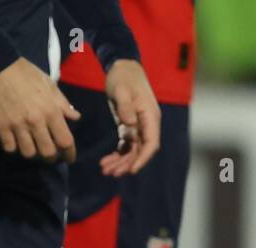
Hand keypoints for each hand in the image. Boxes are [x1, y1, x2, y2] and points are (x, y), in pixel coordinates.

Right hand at [0, 58, 79, 162]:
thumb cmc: (27, 74)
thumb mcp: (50, 85)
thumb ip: (62, 104)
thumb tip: (75, 117)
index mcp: (51, 111)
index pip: (65, 141)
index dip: (69, 153)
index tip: (69, 158)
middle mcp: (36, 121)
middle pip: (48, 153)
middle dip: (51, 157)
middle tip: (50, 154)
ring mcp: (17, 125)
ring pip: (28, 153)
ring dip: (32, 153)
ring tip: (32, 146)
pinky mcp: (1, 126)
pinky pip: (10, 148)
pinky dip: (14, 147)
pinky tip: (15, 141)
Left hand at [100, 59, 159, 176]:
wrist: (121, 67)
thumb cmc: (122, 77)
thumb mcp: (122, 90)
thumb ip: (125, 106)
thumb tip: (130, 124)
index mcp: (150, 116)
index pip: (151, 143)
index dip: (142, 159)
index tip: (131, 171)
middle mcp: (147, 124)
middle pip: (140, 151)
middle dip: (127, 164)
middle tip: (110, 173)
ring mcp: (139, 126)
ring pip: (132, 151)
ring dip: (120, 162)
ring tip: (104, 170)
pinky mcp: (129, 126)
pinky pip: (126, 146)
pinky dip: (117, 155)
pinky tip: (105, 162)